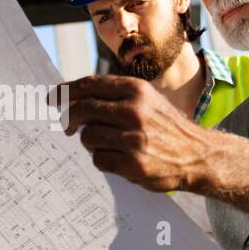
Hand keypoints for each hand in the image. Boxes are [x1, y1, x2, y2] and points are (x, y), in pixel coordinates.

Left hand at [60, 75, 207, 191]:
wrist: (197, 155)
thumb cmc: (165, 127)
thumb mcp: (146, 100)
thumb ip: (113, 96)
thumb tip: (70, 97)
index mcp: (136, 89)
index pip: (89, 85)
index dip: (65, 92)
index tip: (51, 98)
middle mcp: (134, 111)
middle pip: (82, 110)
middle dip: (69, 119)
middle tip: (66, 127)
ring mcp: (134, 138)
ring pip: (87, 137)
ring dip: (91, 142)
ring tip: (108, 144)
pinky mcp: (133, 163)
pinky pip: (98, 159)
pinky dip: (103, 160)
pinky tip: (118, 158)